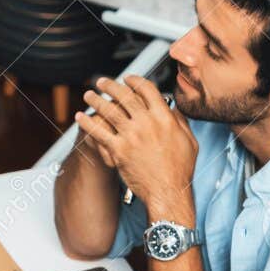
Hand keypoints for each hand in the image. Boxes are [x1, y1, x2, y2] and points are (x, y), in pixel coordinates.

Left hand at [75, 76, 197, 221]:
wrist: (168, 192)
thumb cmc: (180, 170)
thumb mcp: (189, 141)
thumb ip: (180, 122)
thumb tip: (173, 109)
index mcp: (164, 117)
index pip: (146, 89)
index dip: (134, 80)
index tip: (128, 79)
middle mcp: (146, 123)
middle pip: (124, 95)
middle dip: (110, 86)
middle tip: (102, 82)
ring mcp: (131, 136)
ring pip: (109, 111)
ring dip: (96, 100)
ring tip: (89, 95)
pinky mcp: (119, 150)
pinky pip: (99, 132)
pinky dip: (88, 123)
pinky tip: (81, 117)